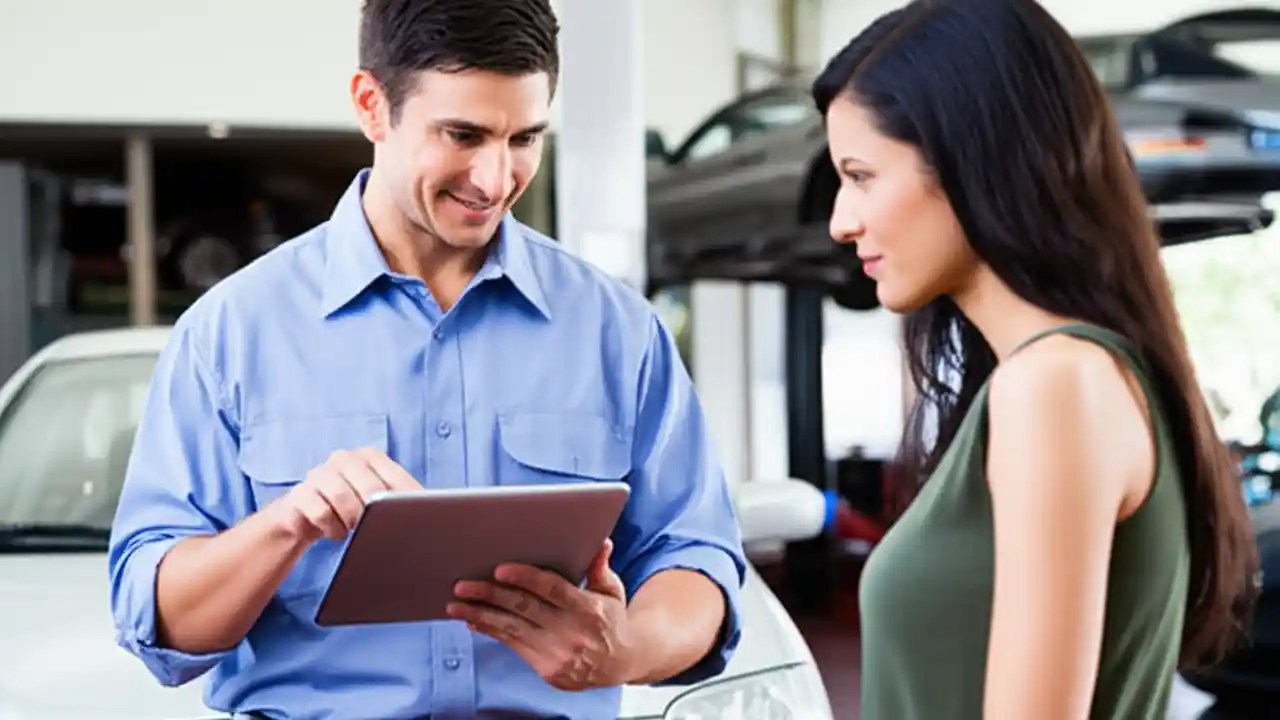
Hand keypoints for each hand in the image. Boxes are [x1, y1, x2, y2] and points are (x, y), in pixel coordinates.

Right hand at [269, 447, 420, 543]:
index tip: (416, 519)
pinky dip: (332, 528)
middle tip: (378, 529)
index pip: (395, 476)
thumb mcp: (376, 501)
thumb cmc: (351, 508)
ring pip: (342, 496)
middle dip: (377, 513)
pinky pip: (320, 512)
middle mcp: (344, 459)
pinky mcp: (299, 494)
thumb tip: (433, 516)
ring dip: (352, 519)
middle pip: (371, 487)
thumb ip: (401, 501)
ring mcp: (319, 473)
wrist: (304, 517)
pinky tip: (335, 531)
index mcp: (370, 456)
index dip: (408, 500)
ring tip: (354, 529)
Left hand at [448, 539, 635, 690]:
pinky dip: (491, 631)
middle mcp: (572, 633)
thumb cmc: (610, 619)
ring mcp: (558, 654)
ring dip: (480, 615)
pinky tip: (472, 620)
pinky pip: (512, 645)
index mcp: (589, 609)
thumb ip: (599, 567)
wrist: (620, 664)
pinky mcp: (547, 670)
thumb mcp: (612, 591)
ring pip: (512, 629)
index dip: (526, 578)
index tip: (500, 569)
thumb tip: (601, 541)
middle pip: (524, 609)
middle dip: (490, 595)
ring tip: (455, 604)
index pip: (553, 590)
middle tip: (463, 584)